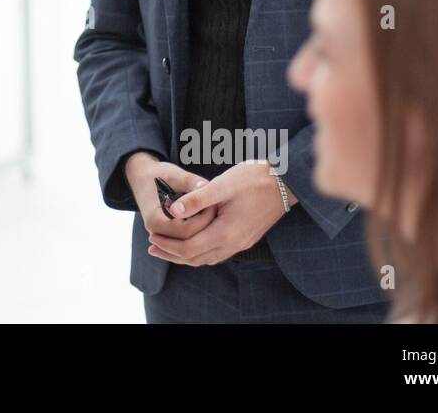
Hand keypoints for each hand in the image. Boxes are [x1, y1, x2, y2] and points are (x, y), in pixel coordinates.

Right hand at [124, 152, 216, 253]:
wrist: (142, 178)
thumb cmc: (158, 174)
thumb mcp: (175, 175)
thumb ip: (191, 182)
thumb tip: (208, 187)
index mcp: (155, 220)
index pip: (186, 230)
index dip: (204, 219)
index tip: (215, 204)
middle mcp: (156, 233)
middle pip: (189, 240)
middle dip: (206, 226)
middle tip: (219, 211)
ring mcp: (161, 236)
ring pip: (189, 244)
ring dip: (203, 231)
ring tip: (215, 214)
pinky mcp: (167, 235)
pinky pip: (186, 241)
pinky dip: (198, 233)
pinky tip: (209, 220)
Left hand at [151, 162, 289, 265]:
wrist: (286, 181)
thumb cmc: (253, 178)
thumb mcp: (222, 184)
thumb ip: (196, 199)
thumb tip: (172, 211)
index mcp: (226, 233)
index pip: (189, 249)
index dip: (167, 245)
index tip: (151, 236)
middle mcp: (234, 244)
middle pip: (196, 259)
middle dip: (171, 254)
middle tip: (151, 246)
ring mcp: (241, 243)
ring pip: (207, 258)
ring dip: (185, 255)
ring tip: (166, 247)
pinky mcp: (246, 238)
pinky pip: (217, 253)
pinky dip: (200, 251)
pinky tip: (192, 242)